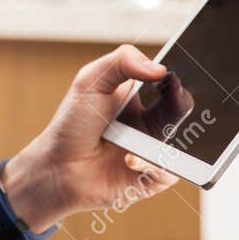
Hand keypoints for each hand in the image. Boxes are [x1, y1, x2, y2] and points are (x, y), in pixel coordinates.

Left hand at [6, 44, 181, 229]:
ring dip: (164, 137)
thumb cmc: (71, 124)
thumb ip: (122, 62)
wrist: (57, 167)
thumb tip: (159, 69)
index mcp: (140, 96)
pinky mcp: (151, 178)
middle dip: (181, 102)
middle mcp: (150, 122)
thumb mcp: (90, 81)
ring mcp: (153, 149)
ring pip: (180, 141)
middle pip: (182, 108)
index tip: (173, 73)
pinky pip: (168, 171)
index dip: (177, 76)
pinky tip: (129, 160)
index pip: (169, 81)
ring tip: (142, 137)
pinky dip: (153, 165)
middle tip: (173, 98)